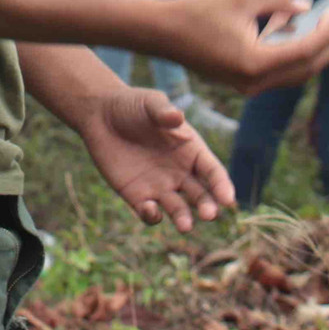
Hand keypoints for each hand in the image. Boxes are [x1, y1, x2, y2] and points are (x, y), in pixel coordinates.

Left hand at [77, 85, 232, 230]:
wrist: (100, 115)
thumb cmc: (131, 105)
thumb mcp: (150, 103)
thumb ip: (163, 112)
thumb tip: (177, 118)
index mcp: (191, 151)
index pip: (212, 172)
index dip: (222, 185)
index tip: (228, 199)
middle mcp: (180, 172)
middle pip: (201, 195)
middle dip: (207, 206)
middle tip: (210, 214)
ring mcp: (159, 186)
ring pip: (178, 209)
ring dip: (183, 218)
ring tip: (185, 226)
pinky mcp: (137, 196)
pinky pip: (150, 213)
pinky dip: (152, 216)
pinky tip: (150, 209)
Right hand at [162, 0, 328, 94]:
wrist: (160, 32)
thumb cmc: (197, 11)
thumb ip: (279, 0)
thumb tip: (308, 7)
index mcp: (255, 63)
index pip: (305, 51)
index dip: (327, 32)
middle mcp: (254, 82)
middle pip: (306, 68)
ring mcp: (247, 86)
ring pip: (293, 73)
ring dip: (314, 52)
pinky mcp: (241, 81)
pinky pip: (277, 71)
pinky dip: (292, 53)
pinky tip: (297, 32)